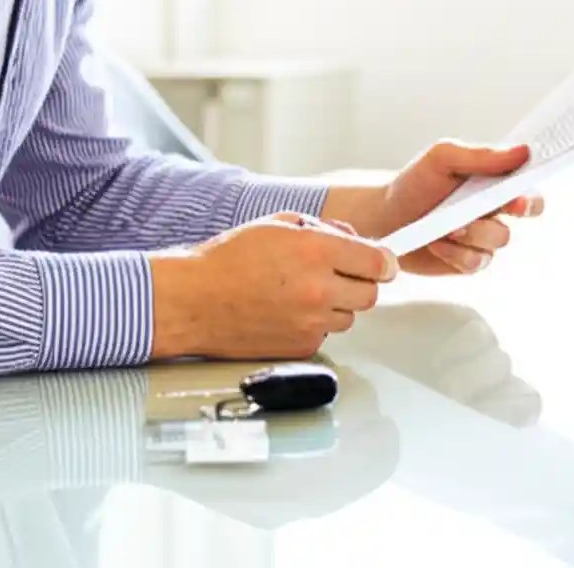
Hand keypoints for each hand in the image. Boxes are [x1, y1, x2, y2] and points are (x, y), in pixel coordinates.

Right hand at [148, 212, 398, 360]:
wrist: (191, 301)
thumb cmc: (228, 259)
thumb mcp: (278, 225)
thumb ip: (325, 230)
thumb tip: (356, 241)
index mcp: (317, 251)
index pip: (379, 263)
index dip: (382, 262)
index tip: (380, 263)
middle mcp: (320, 290)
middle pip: (371, 294)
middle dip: (358, 283)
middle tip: (335, 276)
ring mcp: (311, 323)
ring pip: (349, 317)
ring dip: (336, 306)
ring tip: (301, 294)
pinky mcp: (300, 347)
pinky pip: (325, 335)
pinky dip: (314, 325)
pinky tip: (287, 313)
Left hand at [321, 140, 544, 275]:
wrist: (383, 218)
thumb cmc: (414, 184)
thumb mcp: (443, 158)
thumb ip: (482, 156)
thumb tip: (523, 151)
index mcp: (495, 181)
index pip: (529, 186)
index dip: (532, 190)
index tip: (522, 191)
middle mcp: (495, 210)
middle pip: (524, 214)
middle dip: (512, 212)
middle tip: (495, 209)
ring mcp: (484, 238)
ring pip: (499, 239)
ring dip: (473, 232)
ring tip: (447, 226)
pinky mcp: (468, 261)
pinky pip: (476, 262)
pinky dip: (455, 253)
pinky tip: (437, 243)